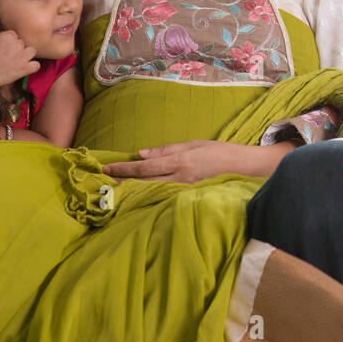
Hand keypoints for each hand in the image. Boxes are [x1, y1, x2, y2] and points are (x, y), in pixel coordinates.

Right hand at [0, 30, 39, 86]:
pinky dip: (32, 66)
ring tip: (18, 60)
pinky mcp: (24, 68)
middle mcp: (17, 44)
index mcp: (7, 35)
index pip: (14, 35)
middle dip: (16, 48)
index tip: (3, 48)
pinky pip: (37, 65)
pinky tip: (25, 67)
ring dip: (27, 55)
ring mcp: (22, 57)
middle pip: (22, 43)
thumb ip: (1, 37)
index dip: (8, 42)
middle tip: (7, 57)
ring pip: (32, 50)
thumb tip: (8, 37)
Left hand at [102, 140, 280, 182]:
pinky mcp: (186, 197)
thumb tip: (141, 154)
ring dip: (130, 189)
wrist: (241, 167)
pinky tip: (135, 195)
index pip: (145, 167)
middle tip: (101, 180)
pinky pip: (161, 196)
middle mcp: (179, 178)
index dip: (124, 168)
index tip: (107, 167)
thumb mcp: (193, 144)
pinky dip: (146, 195)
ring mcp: (183, 190)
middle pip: (143, 182)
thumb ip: (167, 150)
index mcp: (180, 161)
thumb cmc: (218, 152)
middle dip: (121, 180)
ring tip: (112, 188)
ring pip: (150, 191)